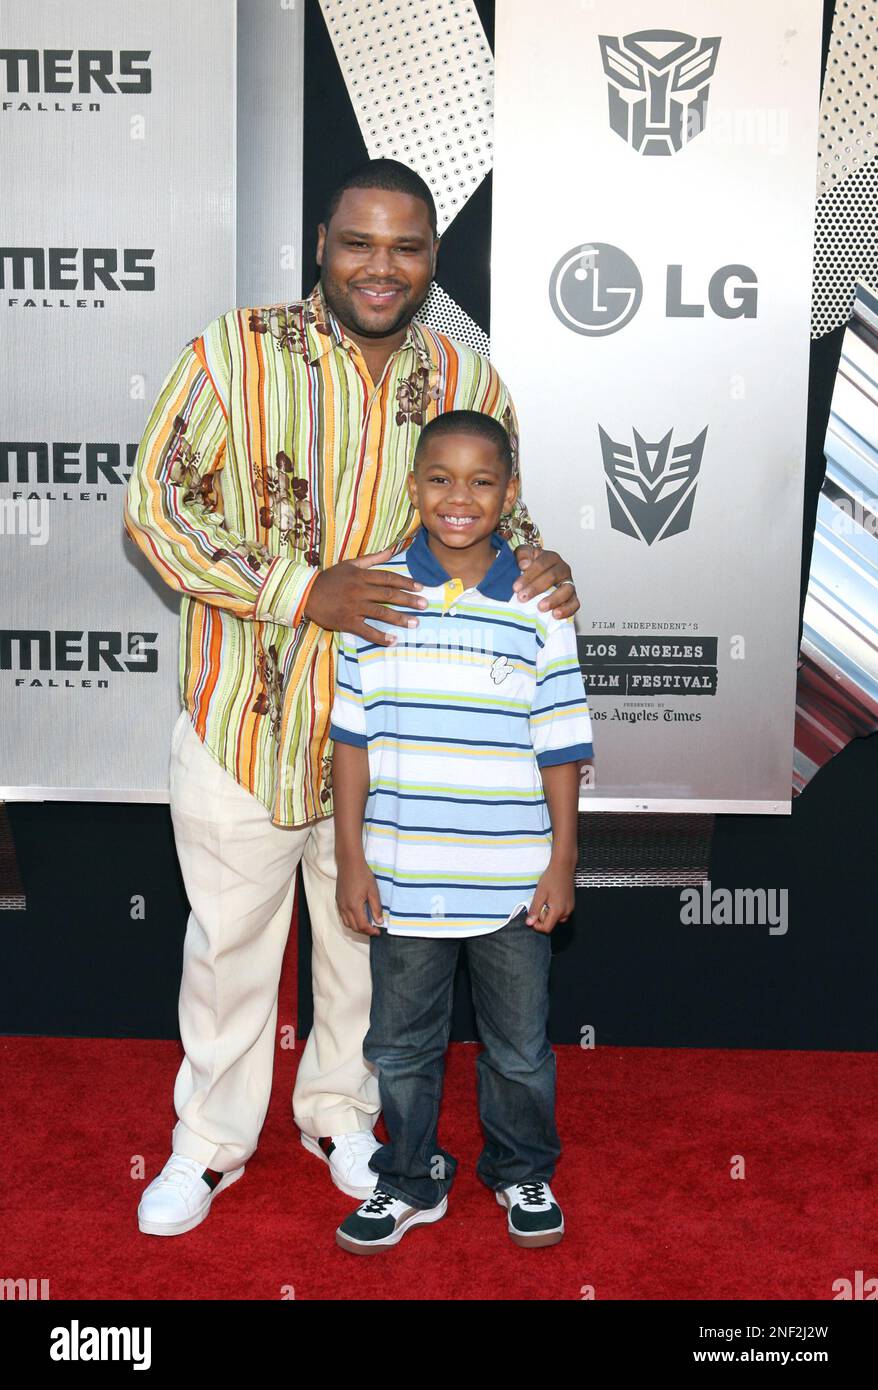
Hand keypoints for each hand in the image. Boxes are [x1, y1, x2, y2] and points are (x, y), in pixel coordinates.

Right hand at [303, 547, 426, 643]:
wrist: (306, 594)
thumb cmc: (329, 579)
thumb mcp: (350, 564)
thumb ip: (372, 559)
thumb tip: (391, 550)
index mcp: (361, 576)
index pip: (388, 578)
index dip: (405, 582)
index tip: (420, 587)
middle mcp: (359, 590)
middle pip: (389, 594)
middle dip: (408, 600)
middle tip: (424, 605)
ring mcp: (353, 607)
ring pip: (381, 612)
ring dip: (399, 618)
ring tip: (414, 623)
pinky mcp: (347, 622)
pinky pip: (366, 630)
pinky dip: (380, 636)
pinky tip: (393, 640)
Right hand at [336, 853, 383, 935]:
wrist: (349, 863)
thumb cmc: (363, 875)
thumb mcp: (373, 891)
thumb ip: (376, 908)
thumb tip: (379, 922)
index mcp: (354, 906)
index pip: (362, 926)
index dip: (371, 931)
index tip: (378, 931)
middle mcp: (345, 907)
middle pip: (354, 927)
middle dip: (364, 931)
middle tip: (374, 929)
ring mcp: (340, 904)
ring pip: (347, 923)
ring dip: (356, 927)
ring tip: (367, 925)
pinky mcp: (338, 900)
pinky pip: (343, 916)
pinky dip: (350, 921)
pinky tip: (358, 917)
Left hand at [512, 546, 578, 618]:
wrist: (538, 581)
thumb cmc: (529, 569)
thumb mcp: (523, 556)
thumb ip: (522, 555)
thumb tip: (524, 564)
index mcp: (551, 558)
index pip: (541, 564)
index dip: (528, 576)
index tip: (516, 587)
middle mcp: (563, 569)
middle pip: (552, 576)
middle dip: (536, 588)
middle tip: (522, 598)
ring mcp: (569, 584)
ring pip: (566, 590)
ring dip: (553, 599)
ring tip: (540, 608)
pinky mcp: (573, 598)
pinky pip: (574, 604)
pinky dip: (566, 610)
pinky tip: (555, 615)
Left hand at [525, 857, 575, 932]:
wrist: (563, 867)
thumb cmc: (551, 878)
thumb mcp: (539, 894)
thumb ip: (535, 910)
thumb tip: (530, 923)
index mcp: (558, 911)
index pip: (546, 928)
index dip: (537, 925)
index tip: (532, 916)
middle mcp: (566, 912)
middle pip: (551, 924)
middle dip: (542, 917)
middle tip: (540, 902)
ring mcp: (570, 908)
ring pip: (556, 918)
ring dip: (548, 913)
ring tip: (546, 899)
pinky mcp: (571, 904)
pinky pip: (560, 912)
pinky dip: (554, 909)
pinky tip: (551, 898)